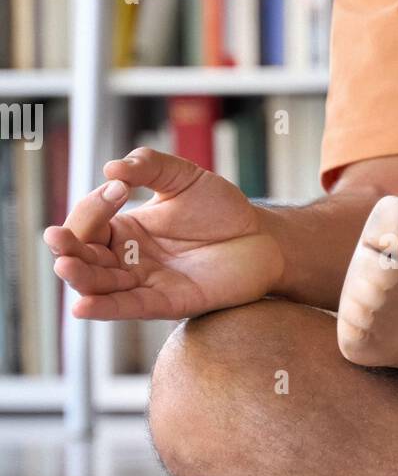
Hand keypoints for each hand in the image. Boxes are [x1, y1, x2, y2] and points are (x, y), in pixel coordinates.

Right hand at [44, 148, 283, 320]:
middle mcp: (128, 259)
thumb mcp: (182, 177)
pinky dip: (105, 309)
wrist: (263, 236)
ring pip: (100, 286)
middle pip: (84, 258)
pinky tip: (81, 306)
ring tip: (66, 264)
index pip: (89, 223)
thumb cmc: (221, 208)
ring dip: (80, 277)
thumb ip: (148, 166)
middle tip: (57, 240)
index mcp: (124, 229)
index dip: (93, 207)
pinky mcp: (168, 303)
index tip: (118, 189)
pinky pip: (129, 308)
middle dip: (68, 249)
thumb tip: (111, 168)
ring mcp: (146, 282)